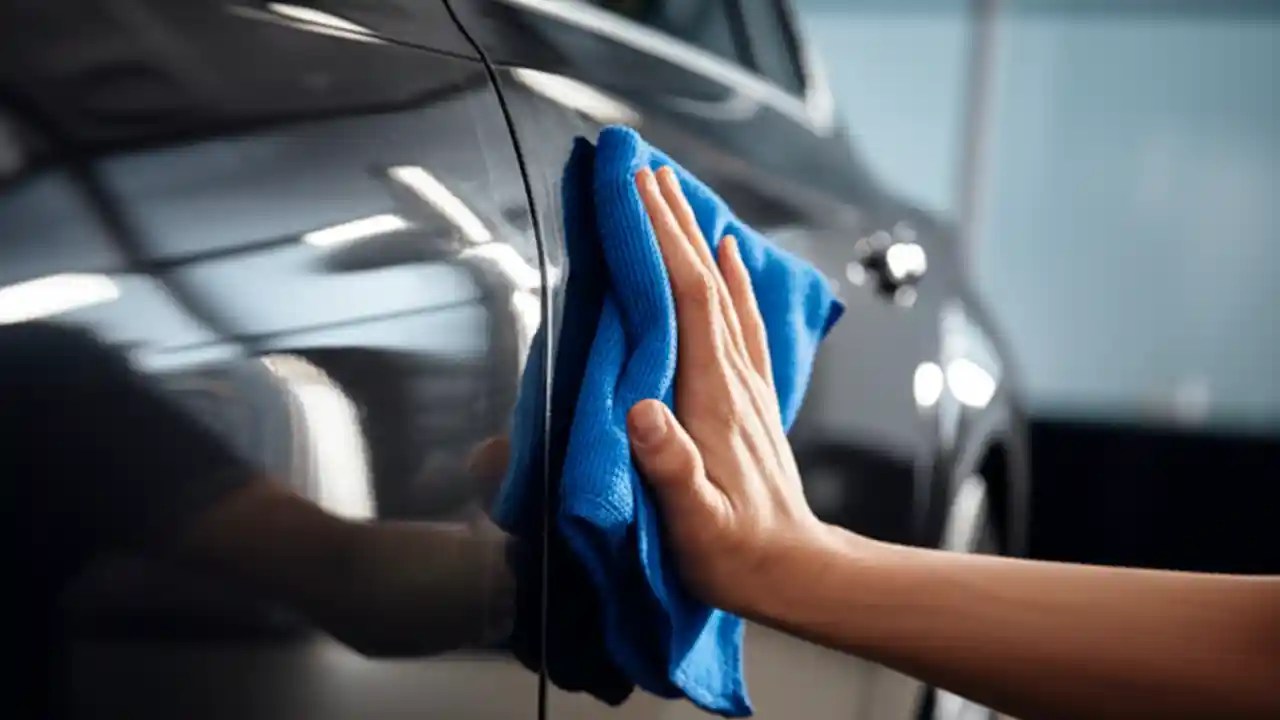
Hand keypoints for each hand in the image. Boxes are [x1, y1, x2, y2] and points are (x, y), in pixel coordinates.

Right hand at [626, 167, 831, 616]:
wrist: (796, 572)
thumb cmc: (734, 553)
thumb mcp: (694, 522)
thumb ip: (670, 467)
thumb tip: (642, 411)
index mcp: (713, 396)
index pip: (688, 298)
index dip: (665, 240)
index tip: (639, 191)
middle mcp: (735, 378)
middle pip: (706, 280)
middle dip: (675, 221)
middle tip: (647, 169)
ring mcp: (748, 385)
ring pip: (723, 292)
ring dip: (699, 239)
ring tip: (678, 196)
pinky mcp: (753, 398)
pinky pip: (743, 321)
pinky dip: (733, 280)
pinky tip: (730, 257)